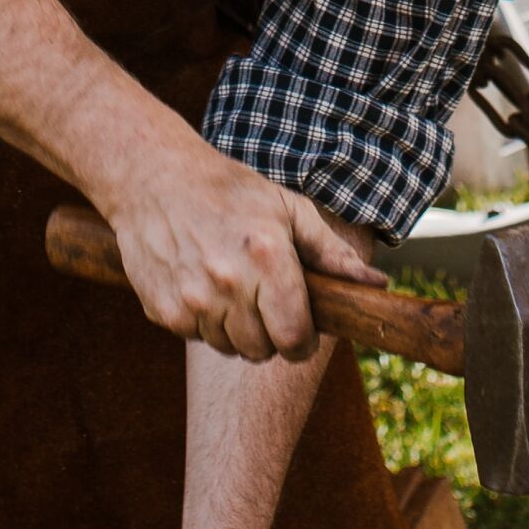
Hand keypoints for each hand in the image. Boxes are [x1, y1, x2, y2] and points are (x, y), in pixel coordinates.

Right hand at [110, 121, 384, 361]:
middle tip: (264, 301)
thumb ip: (332, 253)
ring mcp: (192, 300)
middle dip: (270, 335)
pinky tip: (201, 283)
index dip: (303, 341)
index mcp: (268, 257)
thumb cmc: (229, 190)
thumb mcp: (288, 209)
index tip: (301, 330)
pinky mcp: (162, 310)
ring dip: (236, 329)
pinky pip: (196, 336)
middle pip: (262, 350)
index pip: (295, 337)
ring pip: (229, 348)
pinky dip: (203, 320)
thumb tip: (376, 286)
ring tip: (231, 286)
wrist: (153, 178)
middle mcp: (229, 283)